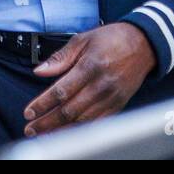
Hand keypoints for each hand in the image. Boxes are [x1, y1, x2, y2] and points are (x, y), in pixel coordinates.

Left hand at [22, 22, 155, 136]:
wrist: (144, 44)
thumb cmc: (112, 39)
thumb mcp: (83, 40)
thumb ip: (60, 57)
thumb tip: (39, 71)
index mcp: (90, 66)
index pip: (61, 91)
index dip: (43, 104)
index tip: (29, 112)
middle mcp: (101, 85)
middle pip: (69, 110)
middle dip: (47, 122)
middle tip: (30, 128)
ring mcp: (111, 97)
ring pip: (82, 121)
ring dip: (60, 130)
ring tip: (43, 135)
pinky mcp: (119, 105)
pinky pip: (97, 123)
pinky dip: (80, 131)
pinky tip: (66, 134)